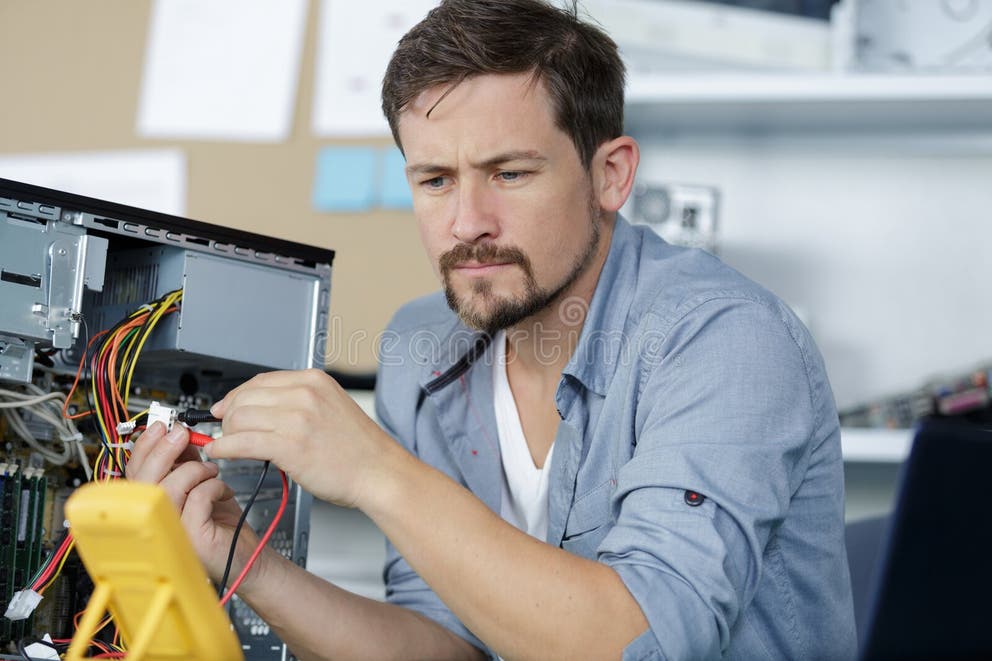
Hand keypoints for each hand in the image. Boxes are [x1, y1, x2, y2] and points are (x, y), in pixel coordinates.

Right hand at [126, 422, 261, 582]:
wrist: (248, 556)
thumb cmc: (221, 524)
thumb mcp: (199, 484)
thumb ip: (184, 463)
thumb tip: (178, 434)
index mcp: (150, 507)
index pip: (132, 475)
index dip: (143, 447)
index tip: (161, 426)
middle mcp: (153, 522)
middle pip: (141, 481)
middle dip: (162, 450)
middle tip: (182, 433)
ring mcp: (170, 533)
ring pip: (167, 488)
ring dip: (194, 469)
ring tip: (211, 471)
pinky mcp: (192, 539)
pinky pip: (197, 499)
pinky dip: (213, 486)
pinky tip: (223, 491)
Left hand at [205, 368, 396, 507]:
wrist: (380, 472)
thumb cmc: (359, 448)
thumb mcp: (332, 406)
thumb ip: (300, 402)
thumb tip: (260, 409)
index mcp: (314, 381)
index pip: (260, 380)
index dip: (237, 395)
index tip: (226, 407)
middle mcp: (305, 395)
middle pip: (245, 397)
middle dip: (228, 415)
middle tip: (223, 430)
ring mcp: (297, 419)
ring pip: (239, 418)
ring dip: (225, 433)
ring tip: (225, 444)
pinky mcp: (290, 446)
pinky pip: (242, 442)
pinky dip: (224, 448)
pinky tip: (221, 452)